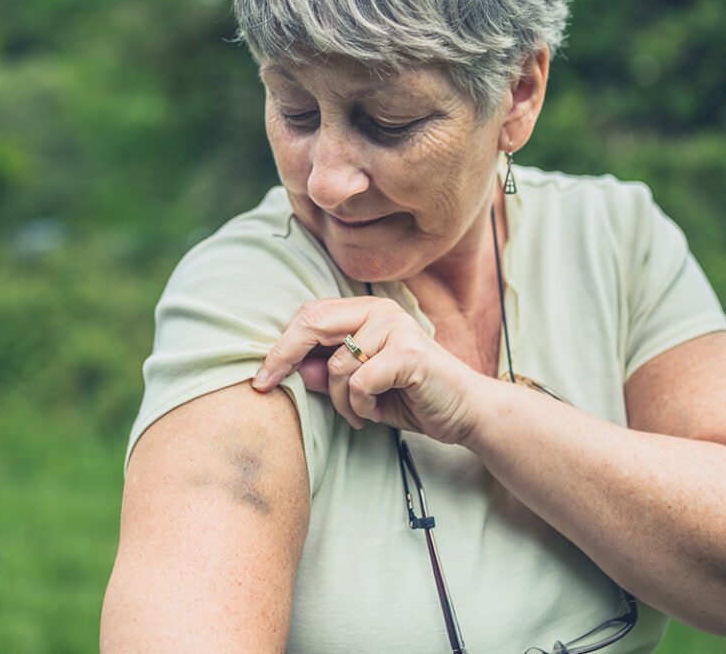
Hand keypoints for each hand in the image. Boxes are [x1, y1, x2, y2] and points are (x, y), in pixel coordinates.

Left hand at [250, 297, 481, 444]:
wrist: (465, 412)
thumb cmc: (412, 397)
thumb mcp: (361, 388)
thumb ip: (330, 375)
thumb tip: (294, 369)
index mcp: (367, 312)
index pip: (310, 315)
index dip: (281, 345)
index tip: (260, 377)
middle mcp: (380, 311)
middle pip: (313, 323)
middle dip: (284, 357)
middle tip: (267, 385)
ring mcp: (396, 328)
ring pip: (337, 365)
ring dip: (340, 401)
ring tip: (359, 414)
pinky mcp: (409, 353)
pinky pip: (359, 382)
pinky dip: (359, 407)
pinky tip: (374, 414)